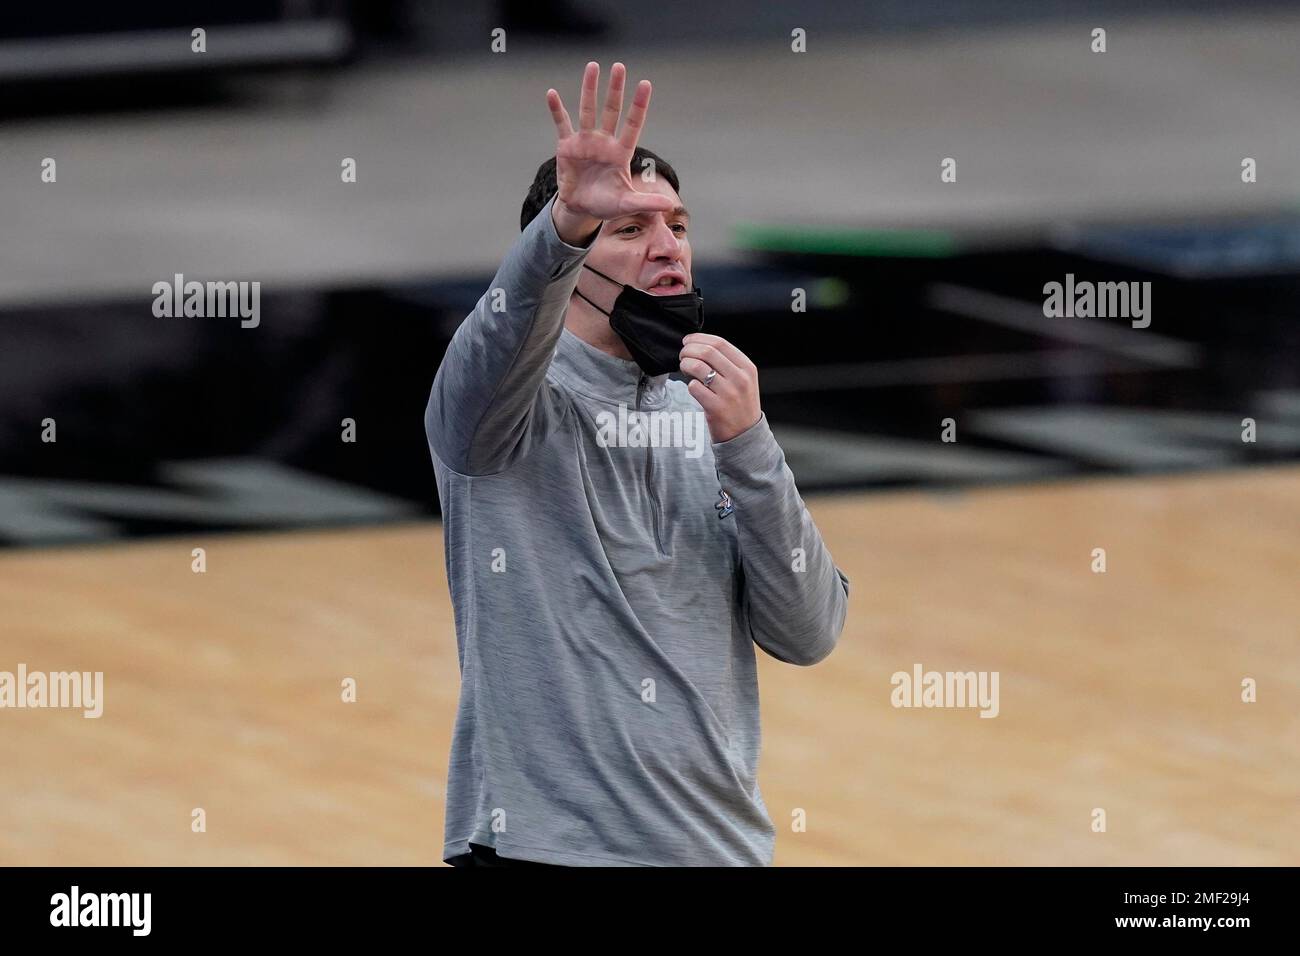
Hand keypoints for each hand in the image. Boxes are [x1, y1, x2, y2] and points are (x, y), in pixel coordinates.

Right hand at [546, 62, 674, 242]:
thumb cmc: (607, 204)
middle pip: (611, 110)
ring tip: (593, 66)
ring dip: (590, 89)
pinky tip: (551, 93)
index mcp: (621, 152)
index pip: (633, 124)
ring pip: (588, 110)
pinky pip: (562, 124)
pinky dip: (556, 109)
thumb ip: (646, 202)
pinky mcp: (567, 146)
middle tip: (618, 66)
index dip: (639, 105)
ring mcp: (585, 141)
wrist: (581, 209)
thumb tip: (669, 205)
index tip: (645, 84)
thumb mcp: (627, 204)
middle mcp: (604, 142)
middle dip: (615, 89)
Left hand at [680, 333, 761, 443]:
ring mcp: (729, 394)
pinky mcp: (716, 408)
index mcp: (747, 368)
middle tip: (682, 355)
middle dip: (688, 350)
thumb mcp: (744, 380)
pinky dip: (689, 385)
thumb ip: (727, 363)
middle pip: (707, 352)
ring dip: (685, 365)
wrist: (746, 435)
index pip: (719, 343)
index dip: (699, 338)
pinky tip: (694, 388)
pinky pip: (694, 388)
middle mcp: (740, 379)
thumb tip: (699, 345)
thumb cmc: (740, 404)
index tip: (688, 340)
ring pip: (698, 367)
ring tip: (685, 369)